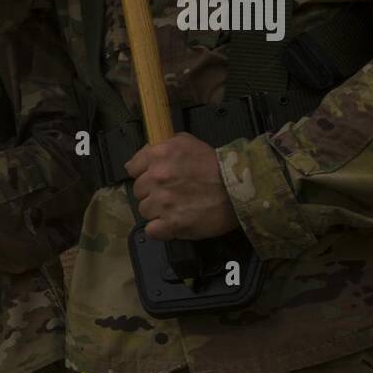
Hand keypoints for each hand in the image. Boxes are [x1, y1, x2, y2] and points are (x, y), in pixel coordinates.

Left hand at [125, 133, 239, 241]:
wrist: (240, 188)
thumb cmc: (215, 164)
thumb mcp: (187, 142)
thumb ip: (161, 146)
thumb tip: (142, 156)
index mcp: (158, 155)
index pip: (132, 168)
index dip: (143, 173)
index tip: (155, 178)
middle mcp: (157, 177)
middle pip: (138, 191)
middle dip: (152, 192)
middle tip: (172, 193)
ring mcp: (163, 202)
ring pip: (144, 210)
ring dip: (157, 211)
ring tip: (177, 207)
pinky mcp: (172, 224)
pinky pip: (152, 230)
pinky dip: (160, 229)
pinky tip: (172, 223)